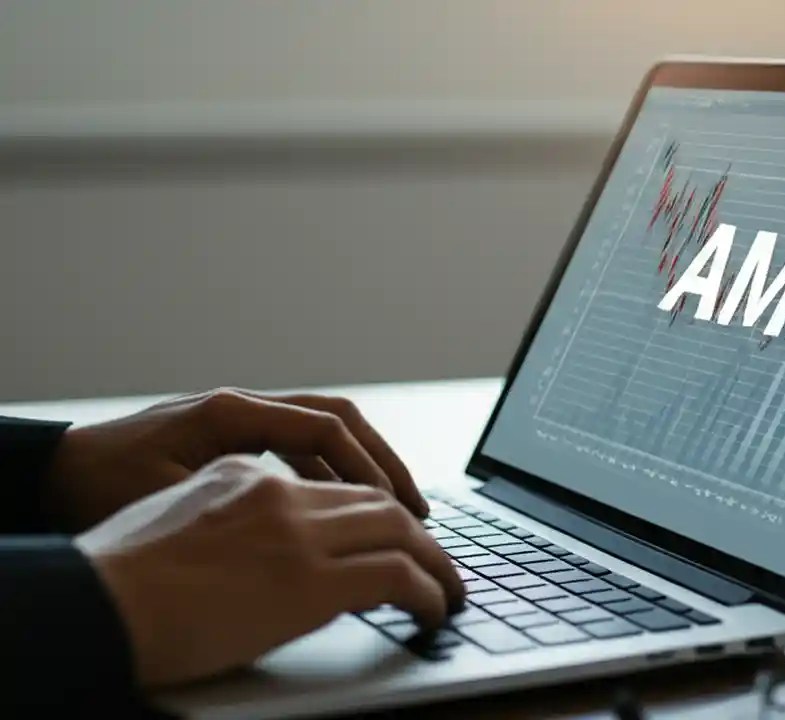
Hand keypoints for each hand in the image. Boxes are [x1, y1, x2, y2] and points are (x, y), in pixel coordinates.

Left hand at [43, 387, 428, 532]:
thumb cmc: (99, 489)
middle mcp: (242, 407)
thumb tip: (316, 515)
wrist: (53, 475)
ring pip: (321, 434)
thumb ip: (245, 495)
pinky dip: (328, 476)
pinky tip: (341, 511)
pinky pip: (296, 451)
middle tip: (416, 506)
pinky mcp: (232, 441)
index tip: (396, 505)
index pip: (326, 427)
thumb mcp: (173, 495)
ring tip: (392, 511)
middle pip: (337, 420)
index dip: (369, 466)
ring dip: (359, 469)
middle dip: (382, 462)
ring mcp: (239, 421)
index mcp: (232, 411)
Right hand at [75, 454, 464, 687]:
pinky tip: (435, 609)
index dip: (370, 509)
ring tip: (449, 589)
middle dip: (414, 529)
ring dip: (434, 560)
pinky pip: (398, 573)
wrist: (92, 607)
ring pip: (397, 528)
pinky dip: (429, 589)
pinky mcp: (311, 578)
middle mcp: (276, 492)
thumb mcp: (174, 525)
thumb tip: (260, 557)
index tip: (392, 532)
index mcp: (240, 473)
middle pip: (373, 497)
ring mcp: (296, 531)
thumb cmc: (113, 585)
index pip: (328, 483)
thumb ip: (227, 524)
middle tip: (436, 560)